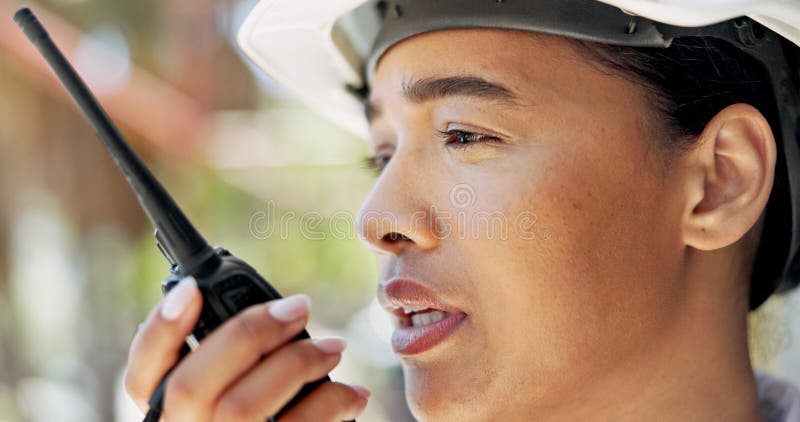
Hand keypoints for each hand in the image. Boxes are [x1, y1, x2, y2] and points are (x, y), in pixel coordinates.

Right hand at [124, 276, 368, 420]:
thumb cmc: (258, 421)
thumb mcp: (226, 398)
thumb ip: (227, 362)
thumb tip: (272, 311)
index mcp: (166, 416)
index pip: (140, 376)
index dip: (160, 330)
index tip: (192, 288)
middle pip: (192, 384)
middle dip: (249, 333)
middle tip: (300, 306)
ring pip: (242, 407)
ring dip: (297, 364)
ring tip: (334, 348)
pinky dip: (330, 405)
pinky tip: (351, 394)